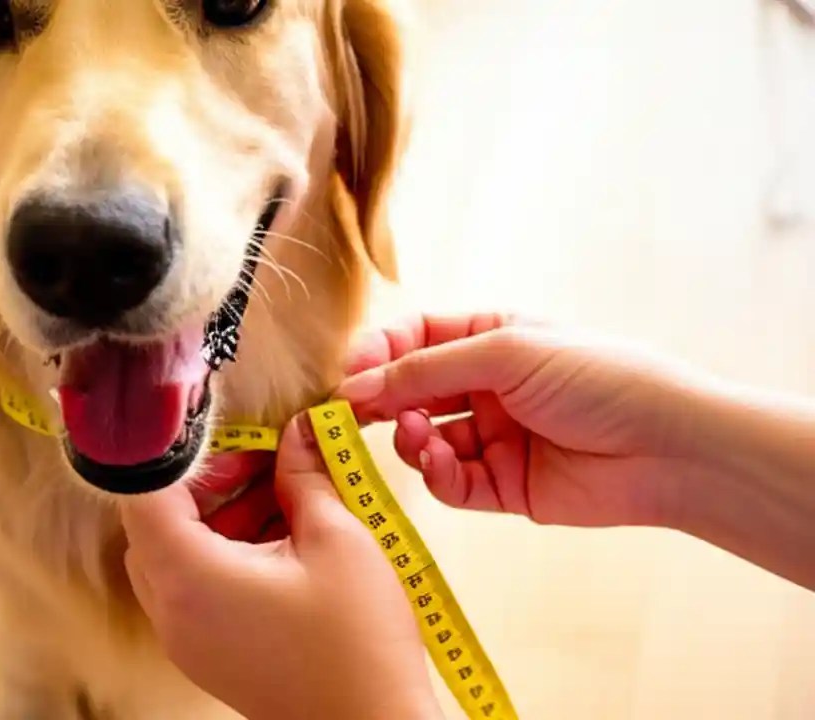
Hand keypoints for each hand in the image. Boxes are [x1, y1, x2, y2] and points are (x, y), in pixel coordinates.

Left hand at [121, 419, 442, 719]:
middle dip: (204, 485)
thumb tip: (299, 432)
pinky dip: (222, 555)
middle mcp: (172, 611)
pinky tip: (280, 540)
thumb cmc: (357, 646)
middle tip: (258, 462)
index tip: (216, 432)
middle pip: (155, 526)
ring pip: (174, 557)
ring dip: (216, 518)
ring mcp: (185, 639)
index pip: (145, 496)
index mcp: (189, 577)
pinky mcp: (207, 654)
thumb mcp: (338, 541)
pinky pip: (192, 589)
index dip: (176, 455)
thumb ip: (306, 476)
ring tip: (280, 498)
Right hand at [337, 314, 709, 528]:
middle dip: (379, 399)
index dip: (379, 352)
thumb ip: (427, 368)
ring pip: (422, 439)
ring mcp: (493, 437)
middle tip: (348, 412)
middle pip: (411, 389)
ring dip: (407, 437)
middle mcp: (487, 386)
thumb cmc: (598, 377)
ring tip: (411, 433)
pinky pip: (449, 481)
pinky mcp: (503, 485)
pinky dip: (434, 472)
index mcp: (491, 338)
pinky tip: (437, 461)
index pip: (415, 338)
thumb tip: (357, 385)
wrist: (668, 446)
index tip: (350, 373)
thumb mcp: (506, 351)